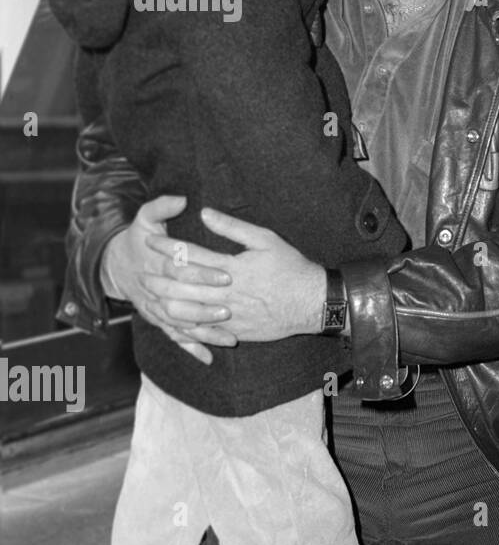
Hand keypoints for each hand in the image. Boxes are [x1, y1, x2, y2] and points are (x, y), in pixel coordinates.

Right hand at [103, 195, 229, 363]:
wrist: (115, 263)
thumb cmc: (138, 236)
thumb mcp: (144, 217)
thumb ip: (162, 207)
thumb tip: (181, 199)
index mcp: (157, 263)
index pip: (181, 269)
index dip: (202, 272)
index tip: (226, 274)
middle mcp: (156, 289)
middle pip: (180, 302)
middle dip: (205, 307)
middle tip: (231, 309)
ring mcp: (156, 308)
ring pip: (179, 325)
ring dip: (202, 332)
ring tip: (228, 337)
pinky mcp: (160, 320)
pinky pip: (175, 337)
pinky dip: (191, 348)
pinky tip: (209, 359)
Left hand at [139, 208, 325, 344]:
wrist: (312, 302)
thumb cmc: (291, 267)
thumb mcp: (266, 239)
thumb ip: (233, 227)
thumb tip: (205, 213)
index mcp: (232, 266)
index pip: (190, 254)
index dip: (167, 246)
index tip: (150, 240)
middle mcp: (226, 291)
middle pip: (182, 284)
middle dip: (158, 276)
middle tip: (141, 270)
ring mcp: (229, 313)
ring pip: (187, 310)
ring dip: (165, 302)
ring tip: (151, 295)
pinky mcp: (234, 330)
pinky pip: (203, 330)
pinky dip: (185, 325)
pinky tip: (173, 320)